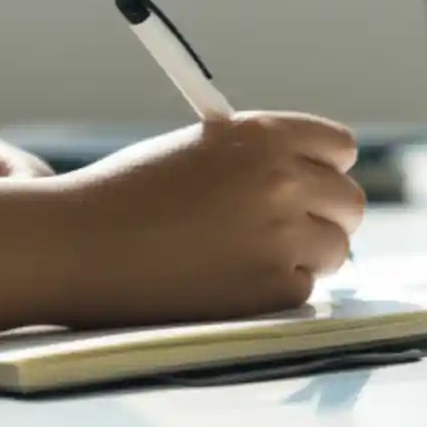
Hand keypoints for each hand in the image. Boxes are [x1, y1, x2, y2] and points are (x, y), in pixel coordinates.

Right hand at [56, 112, 364, 327]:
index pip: (340, 147)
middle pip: (350, 202)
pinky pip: (303, 290)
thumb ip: (262, 158)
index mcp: (265, 135)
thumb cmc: (127, 194)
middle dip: (326, 216)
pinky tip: (226, 283)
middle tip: (293, 230)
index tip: (311, 183)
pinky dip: (274, 291)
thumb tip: (316, 180)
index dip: (325, 167)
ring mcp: (281, 236)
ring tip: (247, 258)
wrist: (75, 245)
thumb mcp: (201, 149)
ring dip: (304, 256)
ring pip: (335, 250)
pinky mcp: (273, 289)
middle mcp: (282, 180)